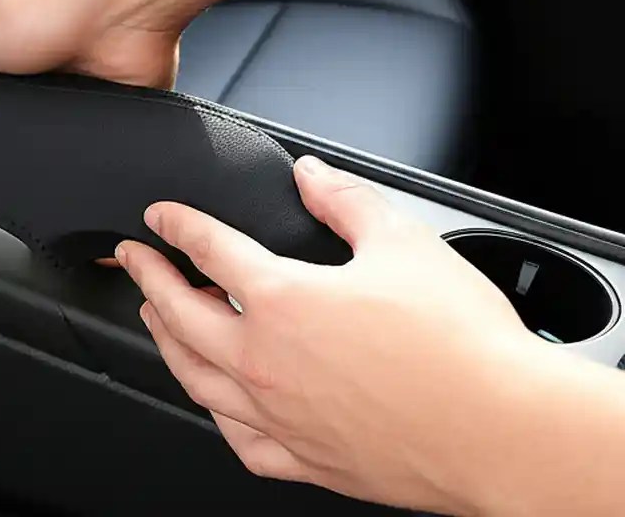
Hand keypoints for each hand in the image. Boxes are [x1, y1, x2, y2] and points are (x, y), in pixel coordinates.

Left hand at [115, 156, 545, 513]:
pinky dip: (215, 412)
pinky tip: (218, 402)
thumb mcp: (403, 242)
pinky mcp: (303, 458)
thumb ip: (346, 201)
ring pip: (194, 378)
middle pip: (178, 314)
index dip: (178, 224)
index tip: (161, 217)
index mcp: (281, 301)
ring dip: (166, 341)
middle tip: (133, 261)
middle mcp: (263, 362)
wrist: (500, 431)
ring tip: (157, 320)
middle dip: (147, 280)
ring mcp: (277, 416)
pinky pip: (238, 437)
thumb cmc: (461, 347)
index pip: (208, 249)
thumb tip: (312, 174)